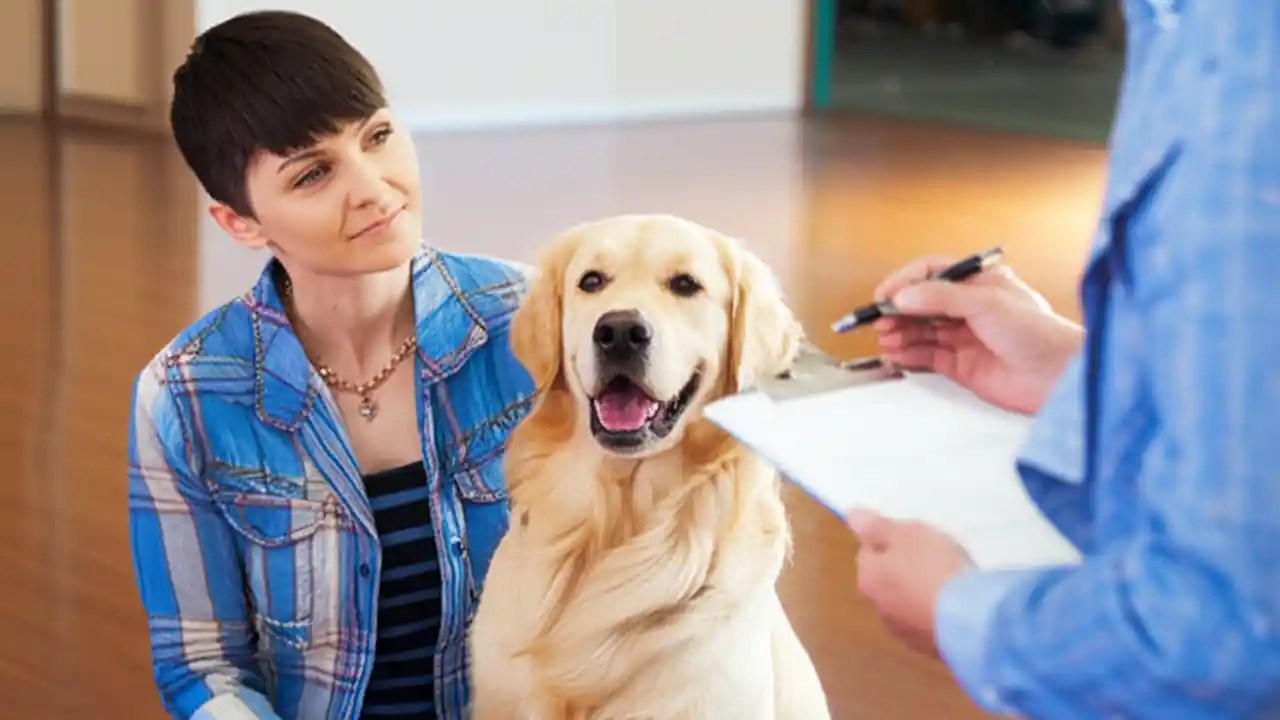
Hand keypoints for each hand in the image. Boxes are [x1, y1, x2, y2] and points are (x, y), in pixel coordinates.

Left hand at [847, 509, 971, 657]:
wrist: (968, 619)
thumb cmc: (933, 567)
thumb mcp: (905, 534)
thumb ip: (875, 526)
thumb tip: (850, 516)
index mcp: (868, 579)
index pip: (868, 554)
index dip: (888, 543)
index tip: (910, 538)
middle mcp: (879, 609)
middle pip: (886, 581)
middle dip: (903, 571)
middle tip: (932, 558)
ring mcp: (904, 632)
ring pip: (905, 604)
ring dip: (919, 594)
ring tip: (948, 583)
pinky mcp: (929, 649)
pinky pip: (927, 623)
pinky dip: (936, 614)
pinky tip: (956, 606)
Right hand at [873, 255, 1083, 414]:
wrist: (1057, 376)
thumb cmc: (1037, 332)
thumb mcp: (986, 303)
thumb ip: (940, 297)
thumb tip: (904, 295)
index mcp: (978, 284)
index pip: (931, 274)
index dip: (905, 282)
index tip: (884, 294)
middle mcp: (970, 309)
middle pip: (922, 304)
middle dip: (898, 310)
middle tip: (880, 319)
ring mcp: (964, 337)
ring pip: (921, 330)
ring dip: (900, 333)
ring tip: (886, 338)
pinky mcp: (961, 365)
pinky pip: (927, 356)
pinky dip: (909, 354)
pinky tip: (897, 354)